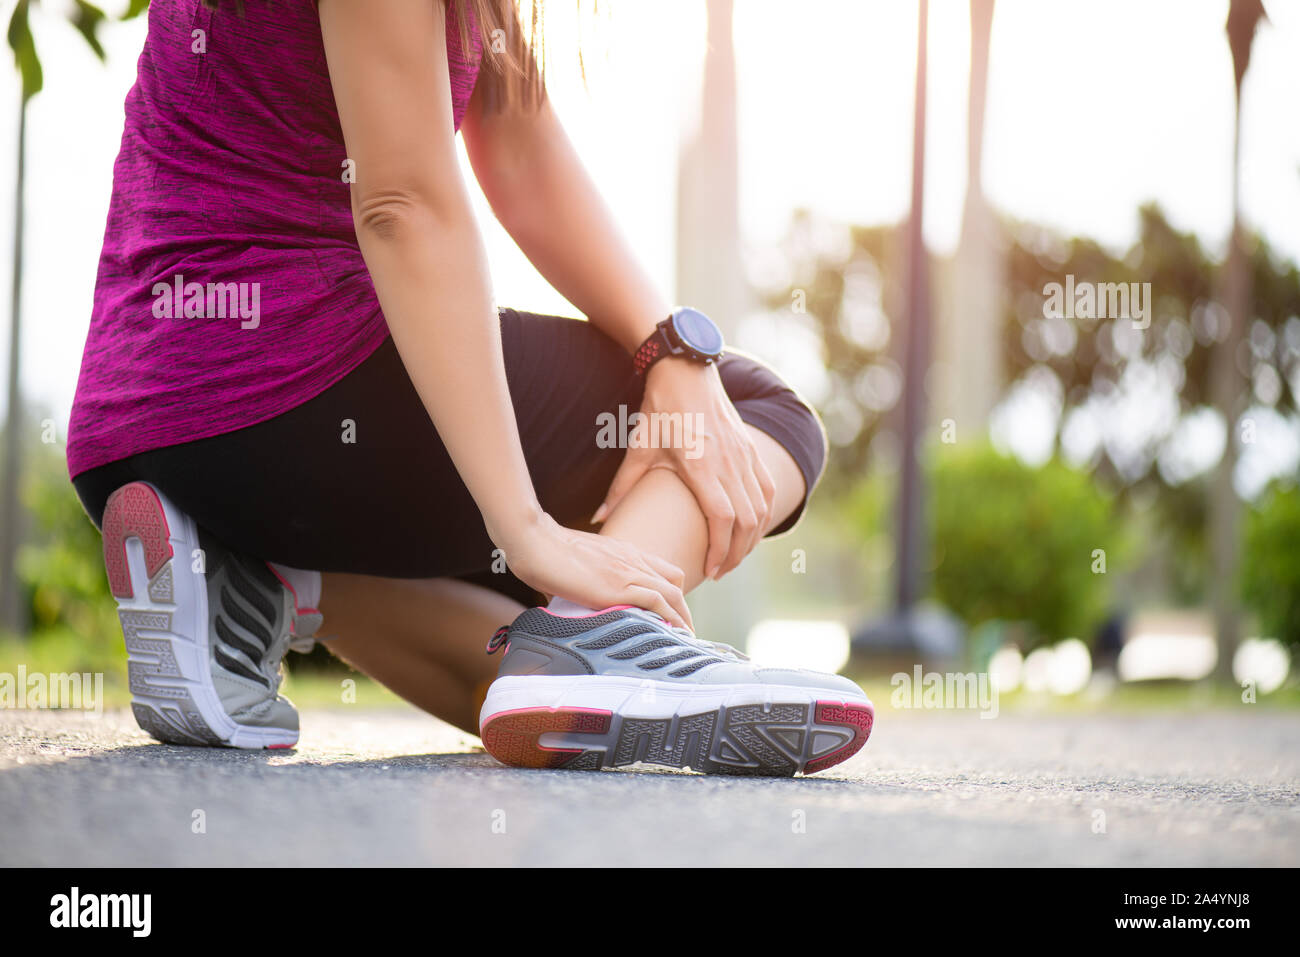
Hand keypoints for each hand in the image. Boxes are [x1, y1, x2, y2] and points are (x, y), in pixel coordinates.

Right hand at [496, 511, 692, 629]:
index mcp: (623, 551)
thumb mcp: (575, 563)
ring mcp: (627, 572)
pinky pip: (657, 602)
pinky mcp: (619, 587)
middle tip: (684, 630)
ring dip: (682, 618)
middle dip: (683, 608)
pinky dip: (670, 618)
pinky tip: (673, 633)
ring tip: (685, 638)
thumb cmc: (544, 551)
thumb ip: (582, 578)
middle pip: (674, 582)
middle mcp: (632, 559)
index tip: (673, 612)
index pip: (662, 569)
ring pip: (672, 594)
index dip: (672, 591)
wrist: (536, 542)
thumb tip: (566, 598)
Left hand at [592, 359, 776, 579]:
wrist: (686, 369)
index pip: (723, 520)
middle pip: (747, 522)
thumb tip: (599, 517)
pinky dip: (764, 514)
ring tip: (735, 556)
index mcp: (702, 467)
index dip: (720, 550)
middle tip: (720, 573)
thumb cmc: (661, 408)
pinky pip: (766, 489)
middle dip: (736, 554)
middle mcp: (729, 464)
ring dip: (752, 537)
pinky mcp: (750, 449)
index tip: (710, 571)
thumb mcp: (639, 447)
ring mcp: (744, 456)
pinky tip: (752, 528)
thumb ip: (621, 486)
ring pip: (761, 508)